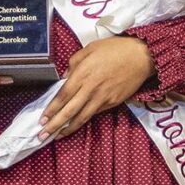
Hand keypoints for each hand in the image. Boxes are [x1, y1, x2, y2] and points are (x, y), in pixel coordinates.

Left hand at [39, 36, 155, 139]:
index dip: (51, 109)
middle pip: (69, 111)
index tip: (42, 118)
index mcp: (83, 74)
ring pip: (82, 117)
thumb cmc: (116, 49)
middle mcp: (90, 88)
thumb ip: (74, 61)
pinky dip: (85, 120)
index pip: (62, 95)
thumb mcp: (91, 48)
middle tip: (42, 135)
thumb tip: (66, 76)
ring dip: (68, 128)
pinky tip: (77, 124)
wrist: (142, 56)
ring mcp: (102, 97)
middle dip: (54, 124)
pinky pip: (96, 113)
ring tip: (57, 136)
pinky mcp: (113, 102)